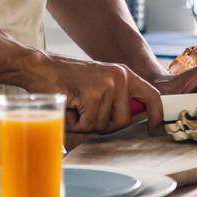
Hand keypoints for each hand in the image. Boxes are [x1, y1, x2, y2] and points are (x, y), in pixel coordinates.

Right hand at [36, 56, 164, 134]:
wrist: (40, 67)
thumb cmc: (66, 79)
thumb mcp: (99, 83)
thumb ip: (118, 98)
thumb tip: (135, 118)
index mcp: (124, 74)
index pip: (153, 96)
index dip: (156, 115)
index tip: (152, 128)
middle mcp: (120, 77)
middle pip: (124, 121)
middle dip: (104, 125)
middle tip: (86, 110)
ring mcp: (108, 85)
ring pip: (104, 125)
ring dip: (85, 123)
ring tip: (75, 104)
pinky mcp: (93, 95)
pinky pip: (88, 125)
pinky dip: (75, 122)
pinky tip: (69, 105)